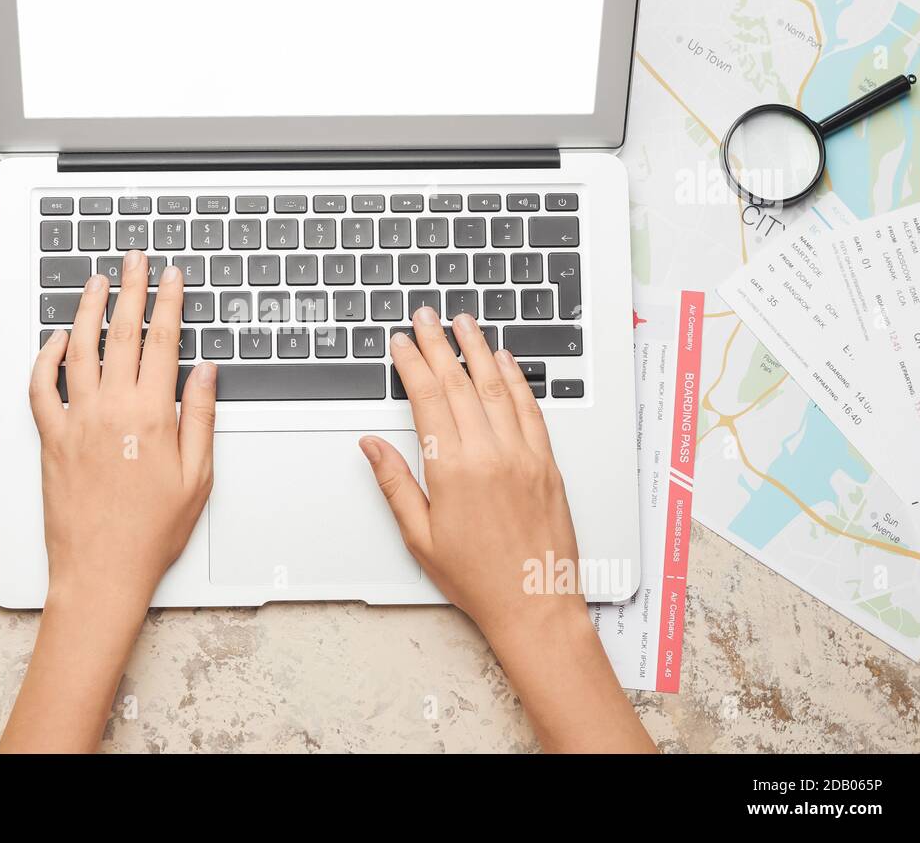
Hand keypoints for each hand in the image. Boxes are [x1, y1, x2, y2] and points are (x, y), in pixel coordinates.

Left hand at [5, 252, 216, 751]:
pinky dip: (45, 357)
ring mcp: (75, 420)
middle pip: (121, 333)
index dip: (167, 300)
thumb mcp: (197, 475)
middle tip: (132, 258)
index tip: (170, 275)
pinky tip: (54, 340)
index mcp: (152, 414)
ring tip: (94, 282)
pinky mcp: (50, 438)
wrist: (102, 570)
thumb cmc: (152, 531)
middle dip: (129, 288)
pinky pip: (41, 387)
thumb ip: (200, 415)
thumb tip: (204, 371)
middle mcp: (110, 408)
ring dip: (86, 310)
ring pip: (77, 348)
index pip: (162, 340)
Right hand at [360, 307, 582, 645]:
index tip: (400, 342)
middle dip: (438, 344)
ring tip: (463, 322)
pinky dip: (517, 379)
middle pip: (459, 383)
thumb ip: (394, 483)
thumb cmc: (477, 578)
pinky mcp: (547, 463)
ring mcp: (523, 455)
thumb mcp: (419, 536)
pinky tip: (506, 359)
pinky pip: (530, 408)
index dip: (411, 364)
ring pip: (497, 386)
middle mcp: (489, 455)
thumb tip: (372, 445)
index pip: (426, 399)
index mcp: (452, 470)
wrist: (534, 604)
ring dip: (477, 349)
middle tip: (425, 316)